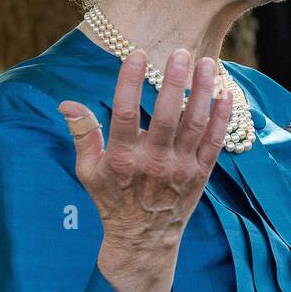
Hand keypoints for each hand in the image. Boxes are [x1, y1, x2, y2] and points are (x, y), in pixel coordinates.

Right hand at [58, 48, 231, 291]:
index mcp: (122, 159)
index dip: (130, 82)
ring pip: (196, 124)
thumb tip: (66, 103)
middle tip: (181, 51)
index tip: (137, 53)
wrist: (143, 239)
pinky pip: (215, 141)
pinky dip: (221, 117)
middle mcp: (153, 163)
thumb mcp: (88, 171)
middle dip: (175, 81)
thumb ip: (82, 134)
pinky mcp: (200, 174)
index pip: (124, 113)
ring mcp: (180, 169)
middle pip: (167, 116)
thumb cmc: (111, 200)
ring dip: (203, 91)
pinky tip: (224, 93)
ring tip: (208, 62)